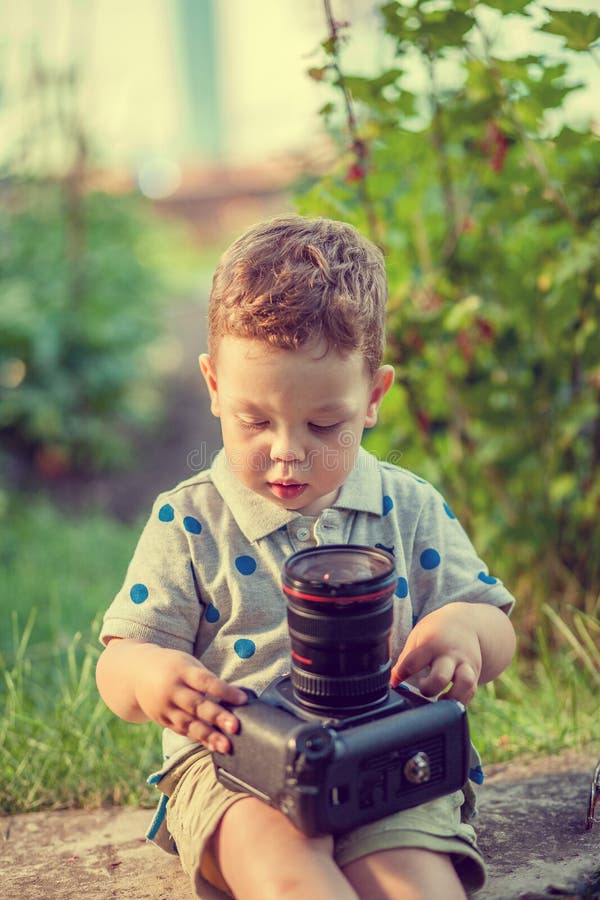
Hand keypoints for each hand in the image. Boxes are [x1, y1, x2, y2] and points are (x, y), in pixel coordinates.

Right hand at [130, 644, 247, 751]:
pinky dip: (199, 739)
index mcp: (182, 671)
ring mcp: (165, 707)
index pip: (206, 681)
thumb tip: (235, 696)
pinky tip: (213, 747)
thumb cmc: (174, 667)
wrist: (137, 673)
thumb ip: (207, 680)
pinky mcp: (162, 720)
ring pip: (189, 723)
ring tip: (226, 746)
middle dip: (217, 717)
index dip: (225, 691)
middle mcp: (173, 690)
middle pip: (197, 705)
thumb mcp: (188, 664)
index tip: (243, 700)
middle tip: (235, 727)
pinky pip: (183, 731)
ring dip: (209, 736)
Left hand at [390, 604, 482, 704]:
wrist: (465, 621)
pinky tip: (448, 702)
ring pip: (465, 685)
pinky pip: (471, 691)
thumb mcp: (418, 636)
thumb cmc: (436, 631)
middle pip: (440, 677)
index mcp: (431, 643)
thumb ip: (407, 657)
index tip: (395, 682)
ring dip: (450, 699)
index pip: (413, 662)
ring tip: (439, 700)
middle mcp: (450, 654)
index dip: (400, 675)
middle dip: (428, 688)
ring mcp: (465, 664)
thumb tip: (393, 680)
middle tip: (421, 684)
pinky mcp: (475, 673)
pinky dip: (460, 701)